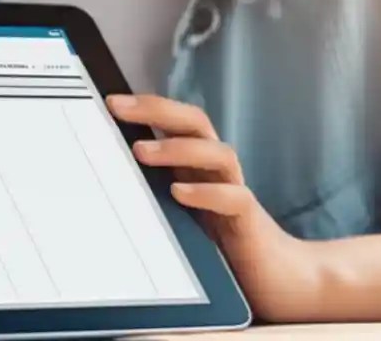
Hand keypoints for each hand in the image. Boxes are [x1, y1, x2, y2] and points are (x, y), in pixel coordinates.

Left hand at [107, 94, 329, 322]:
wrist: (277, 279)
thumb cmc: (220, 246)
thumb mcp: (176, 215)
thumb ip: (150, 193)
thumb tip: (103, 179)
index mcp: (198, 166)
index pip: (176, 122)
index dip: (148, 106)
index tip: (110, 101)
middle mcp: (217, 172)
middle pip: (196, 124)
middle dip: (158, 110)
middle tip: (120, 108)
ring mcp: (235, 193)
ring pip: (217, 154)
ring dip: (179, 148)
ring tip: (141, 151)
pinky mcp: (249, 222)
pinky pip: (234, 199)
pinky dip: (207, 193)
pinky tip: (179, 193)